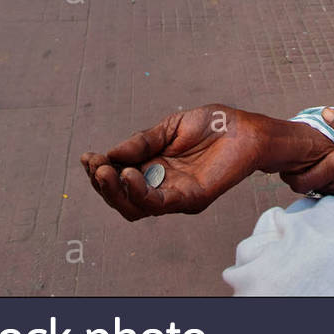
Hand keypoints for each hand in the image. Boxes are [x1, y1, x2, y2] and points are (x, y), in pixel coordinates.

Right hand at [80, 104, 263, 220]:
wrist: (246, 128)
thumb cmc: (213, 125)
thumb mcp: (170, 127)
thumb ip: (142, 141)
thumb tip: (111, 154)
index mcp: (154, 166)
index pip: (119, 178)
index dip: (100, 171)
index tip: (87, 157)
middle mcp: (161, 184)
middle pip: (122, 198)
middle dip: (102, 185)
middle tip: (93, 167)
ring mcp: (175, 195)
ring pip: (135, 208)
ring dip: (115, 192)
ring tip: (104, 172)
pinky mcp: (191, 199)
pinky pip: (159, 205)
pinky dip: (140, 194)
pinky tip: (129, 175)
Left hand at [280, 109, 333, 202]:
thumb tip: (325, 113)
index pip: (301, 178)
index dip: (288, 170)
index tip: (289, 156)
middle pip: (305, 187)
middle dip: (297, 173)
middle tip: (299, 155)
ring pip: (318, 191)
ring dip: (313, 177)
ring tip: (316, 158)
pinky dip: (328, 183)